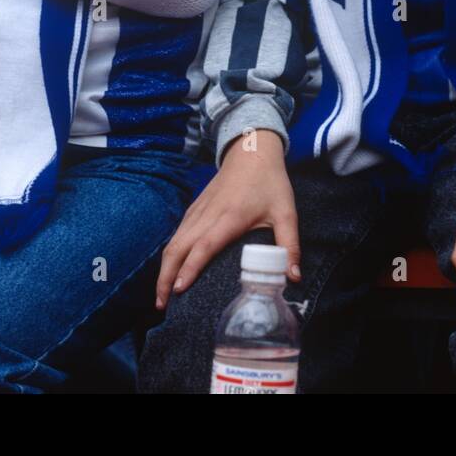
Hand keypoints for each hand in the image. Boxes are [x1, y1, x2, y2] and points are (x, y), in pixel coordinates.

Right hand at [155, 130, 299, 309]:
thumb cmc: (270, 182)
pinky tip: (169, 271)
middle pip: (178, 248)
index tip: (179, 290)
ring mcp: (197, 211)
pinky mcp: (194, 208)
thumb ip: (290, 245)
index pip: (204, 246)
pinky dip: (169, 255)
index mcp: (230, 217)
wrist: (252, 150)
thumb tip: (293, 277)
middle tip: (162, 305)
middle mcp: (208, 215)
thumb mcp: (286, 212)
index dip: (190, 268)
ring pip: (173, 242)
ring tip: (161, 296)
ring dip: (164, 269)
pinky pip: (176, 234)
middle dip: (166, 277)